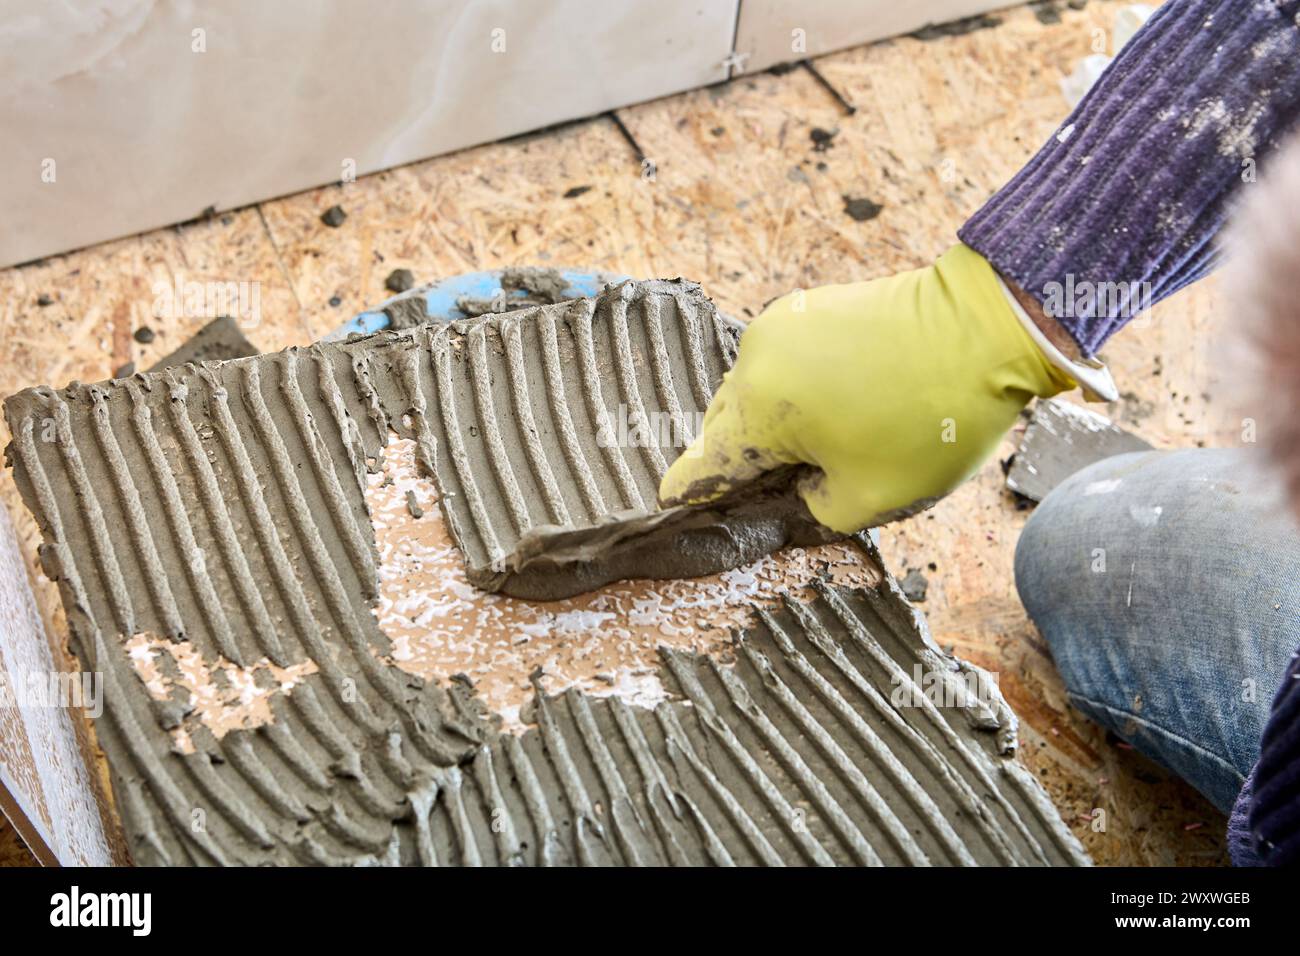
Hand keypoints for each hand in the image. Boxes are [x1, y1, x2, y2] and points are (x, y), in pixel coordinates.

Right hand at [659, 244, 1077, 532]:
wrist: (985, 325)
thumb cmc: (929, 418)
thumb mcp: (871, 497)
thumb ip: (815, 509)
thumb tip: (801, 488)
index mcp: (756, 410)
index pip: (703, 466)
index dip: (692, 494)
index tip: (674, 506)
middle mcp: (754, 361)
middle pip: (726, 427)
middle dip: (746, 459)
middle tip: (786, 489)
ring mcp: (779, 325)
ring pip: (755, 393)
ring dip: (775, 423)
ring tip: (826, 447)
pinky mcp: (809, 306)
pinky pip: (783, 362)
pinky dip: (798, 390)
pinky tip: (840, 408)